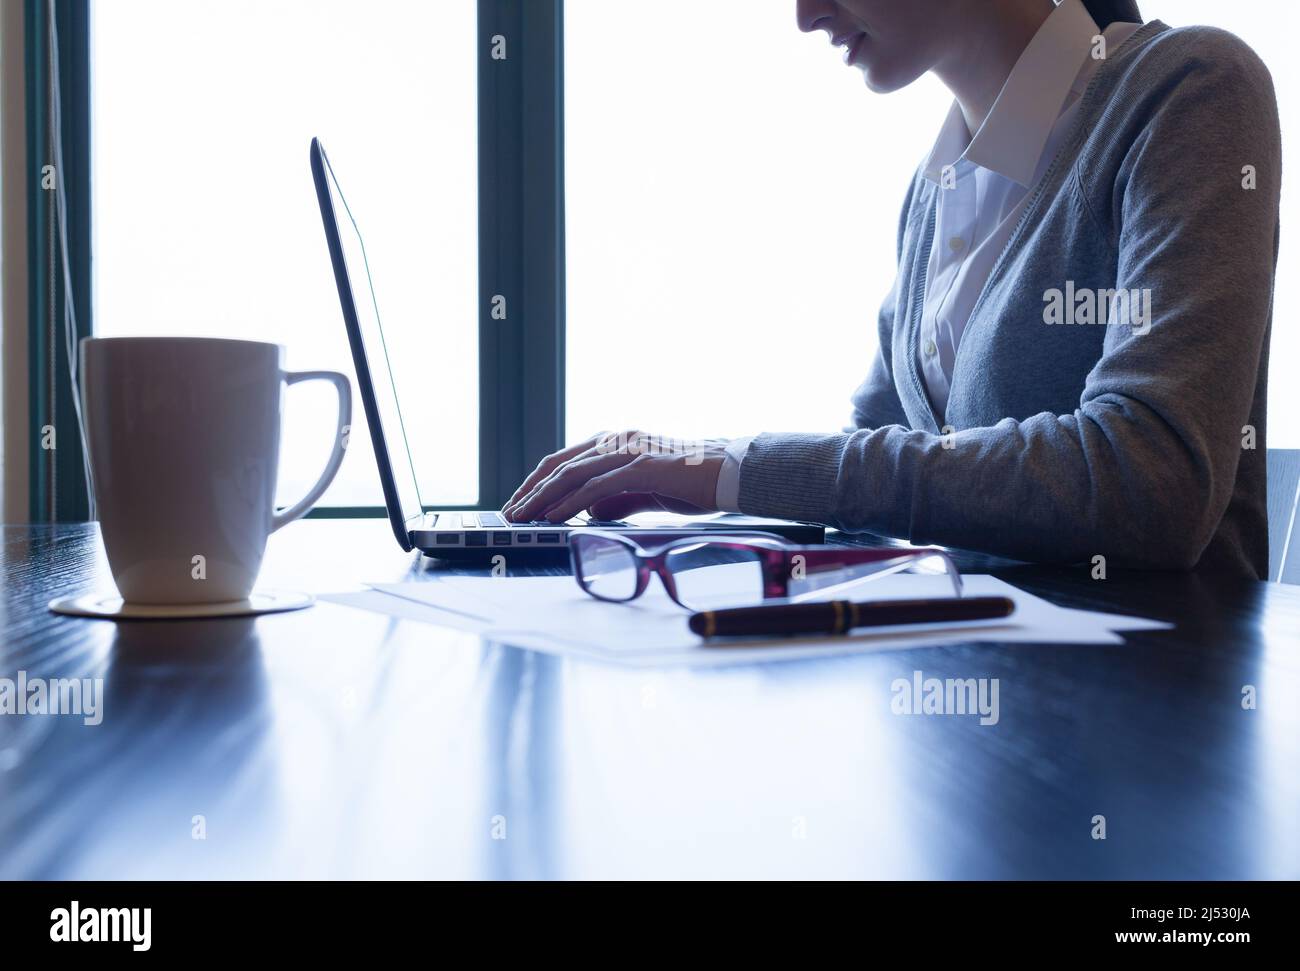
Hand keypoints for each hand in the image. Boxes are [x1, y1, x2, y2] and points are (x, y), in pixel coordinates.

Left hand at [503, 430, 727, 522]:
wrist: (734, 474)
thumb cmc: (696, 483)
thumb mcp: (648, 493)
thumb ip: (619, 499)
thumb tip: (591, 512)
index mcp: (619, 442)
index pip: (567, 459)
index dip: (539, 481)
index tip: (521, 502)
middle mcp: (620, 440)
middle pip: (561, 462)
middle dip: (531, 489)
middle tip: (510, 511)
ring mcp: (630, 450)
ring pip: (573, 472)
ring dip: (542, 497)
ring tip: (523, 516)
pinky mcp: (642, 466)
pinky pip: (597, 485)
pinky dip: (571, 501)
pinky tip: (553, 515)